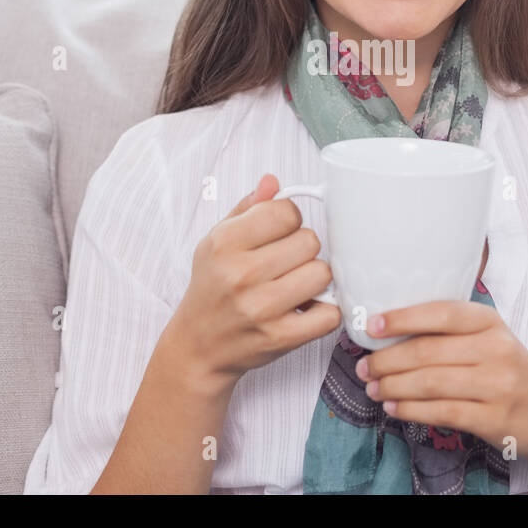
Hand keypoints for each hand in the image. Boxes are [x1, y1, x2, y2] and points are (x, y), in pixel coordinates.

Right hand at [167, 174, 341, 391]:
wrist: (198, 346)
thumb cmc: (212, 288)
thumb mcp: (216, 242)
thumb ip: (247, 208)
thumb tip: (273, 181)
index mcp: (225, 243)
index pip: (286, 212)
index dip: (290, 220)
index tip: (281, 233)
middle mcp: (241, 273)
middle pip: (310, 241)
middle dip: (303, 251)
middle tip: (287, 265)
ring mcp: (261, 307)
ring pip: (323, 273)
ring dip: (315, 280)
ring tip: (296, 286)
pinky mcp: (280, 337)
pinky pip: (329, 314)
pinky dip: (325, 311)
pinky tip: (306, 309)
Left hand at [354, 300, 527, 471]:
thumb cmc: (508, 370)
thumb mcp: (489, 339)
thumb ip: (450, 333)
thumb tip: (389, 332)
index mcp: (490, 322)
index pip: (442, 313)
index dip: (403, 318)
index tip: (371, 326)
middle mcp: (496, 350)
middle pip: (428, 352)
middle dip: (387, 360)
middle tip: (364, 367)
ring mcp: (497, 386)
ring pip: (430, 383)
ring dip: (393, 387)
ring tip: (373, 388)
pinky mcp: (494, 419)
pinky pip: (441, 412)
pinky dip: (410, 410)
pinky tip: (393, 408)